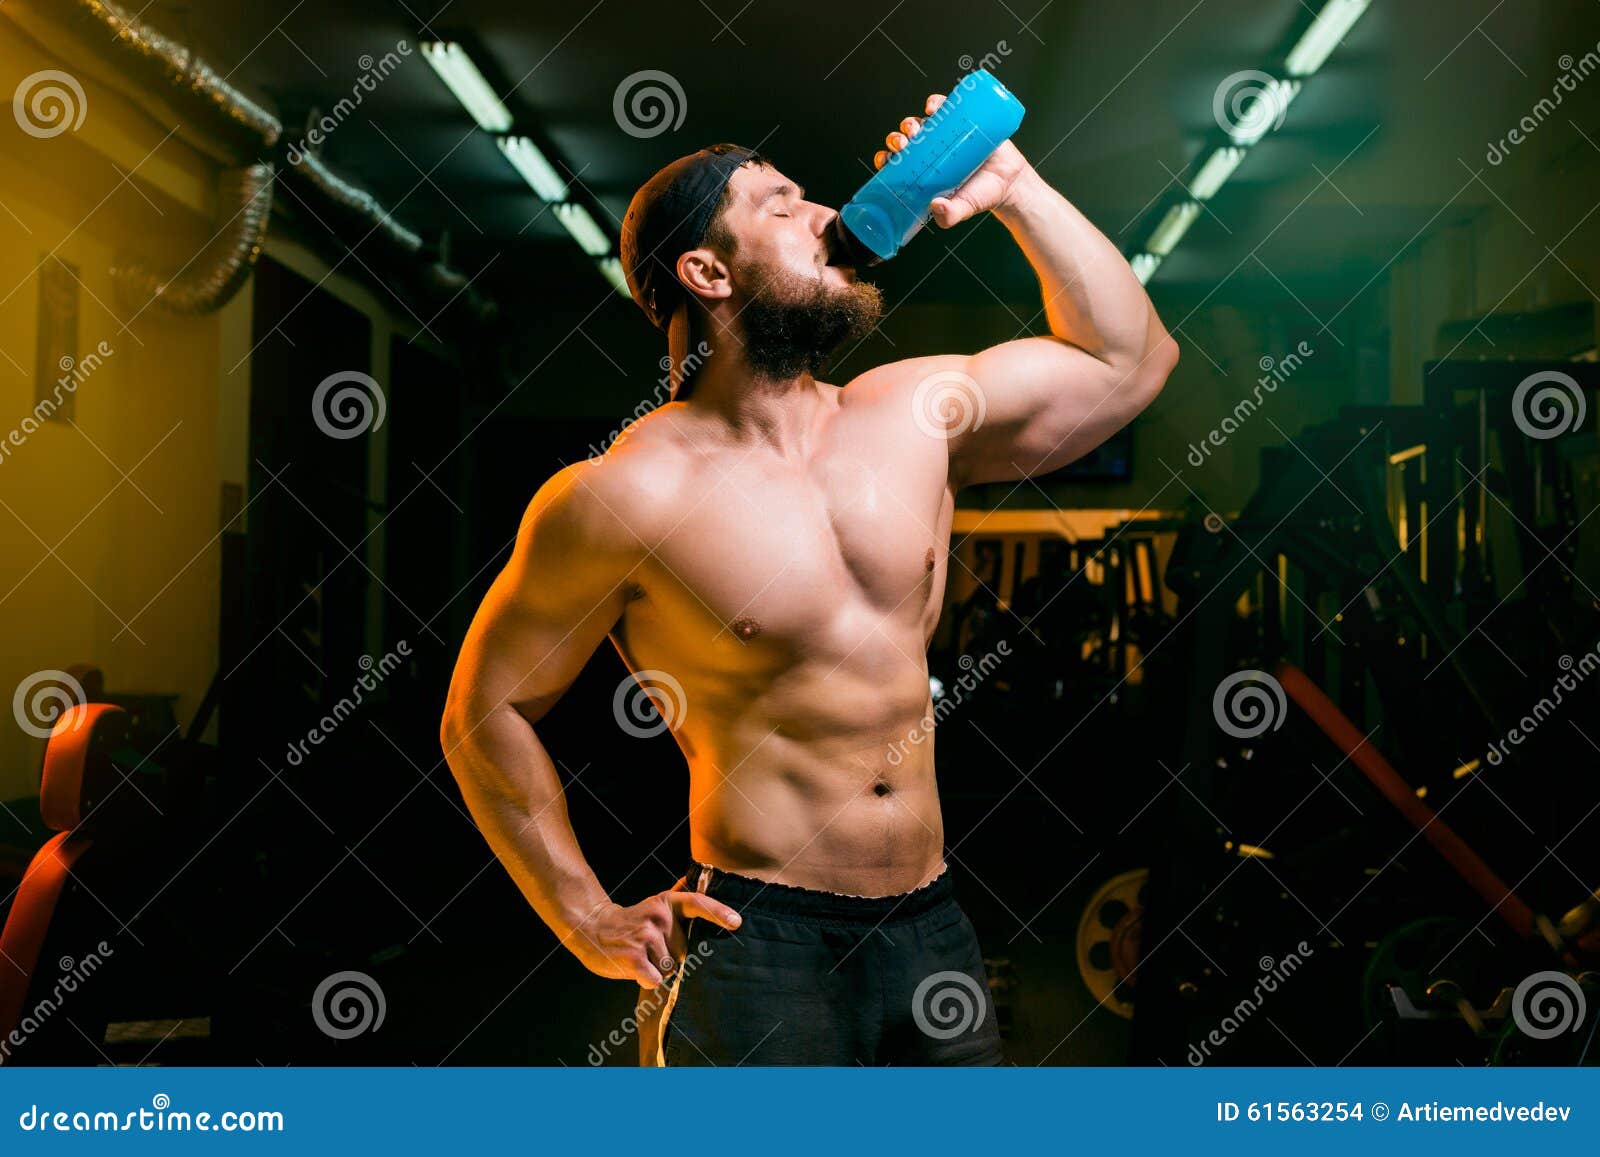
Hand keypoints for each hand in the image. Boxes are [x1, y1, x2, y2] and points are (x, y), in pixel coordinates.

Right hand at [571, 882, 740, 988]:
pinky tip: (635, 969)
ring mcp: (645, 937)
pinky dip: (647, 980)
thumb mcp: (655, 905)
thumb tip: (707, 898)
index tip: (737, 923)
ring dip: (657, 969)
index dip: (719, 913)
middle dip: (672, 956)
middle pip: (684, 951)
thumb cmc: (630, 922)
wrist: (591, 927)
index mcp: (667, 902)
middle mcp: (658, 916)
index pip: (697, 903)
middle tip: (650, 947)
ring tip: (640, 956)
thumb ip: (680, 906)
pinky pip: (655, 979)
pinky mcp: (634, 958)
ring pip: (670, 968)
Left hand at [873, 92, 1033, 227]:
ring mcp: (945, 134)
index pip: (897, 163)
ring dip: (911, 122)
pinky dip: (936, 103)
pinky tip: (932, 107)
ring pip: (920, 123)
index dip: (887, 158)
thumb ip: (950, 216)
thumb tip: (936, 207)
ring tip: (916, 128)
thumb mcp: (964, 209)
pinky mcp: (962, 120)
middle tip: (904, 143)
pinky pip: (944, 106)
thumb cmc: (982, 195)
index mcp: (924, 172)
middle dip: (898, 139)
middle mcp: (930, 151)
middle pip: (905, 141)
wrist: (1010, 181)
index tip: (886, 159)